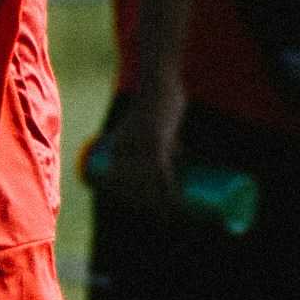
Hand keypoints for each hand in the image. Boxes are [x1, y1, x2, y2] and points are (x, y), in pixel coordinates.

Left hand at [104, 77, 183, 209]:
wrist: (158, 81)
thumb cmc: (157, 104)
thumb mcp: (155, 129)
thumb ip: (164, 144)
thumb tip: (183, 159)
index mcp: (116, 150)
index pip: (121, 187)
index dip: (136, 204)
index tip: (152, 213)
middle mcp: (123, 152)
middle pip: (135, 191)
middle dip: (149, 209)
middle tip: (166, 218)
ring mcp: (139, 148)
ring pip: (149, 187)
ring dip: (160, 205)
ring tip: (173, 215)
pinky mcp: (156, 143)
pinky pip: (162, 173)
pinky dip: (170, 188)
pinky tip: (176, 200)